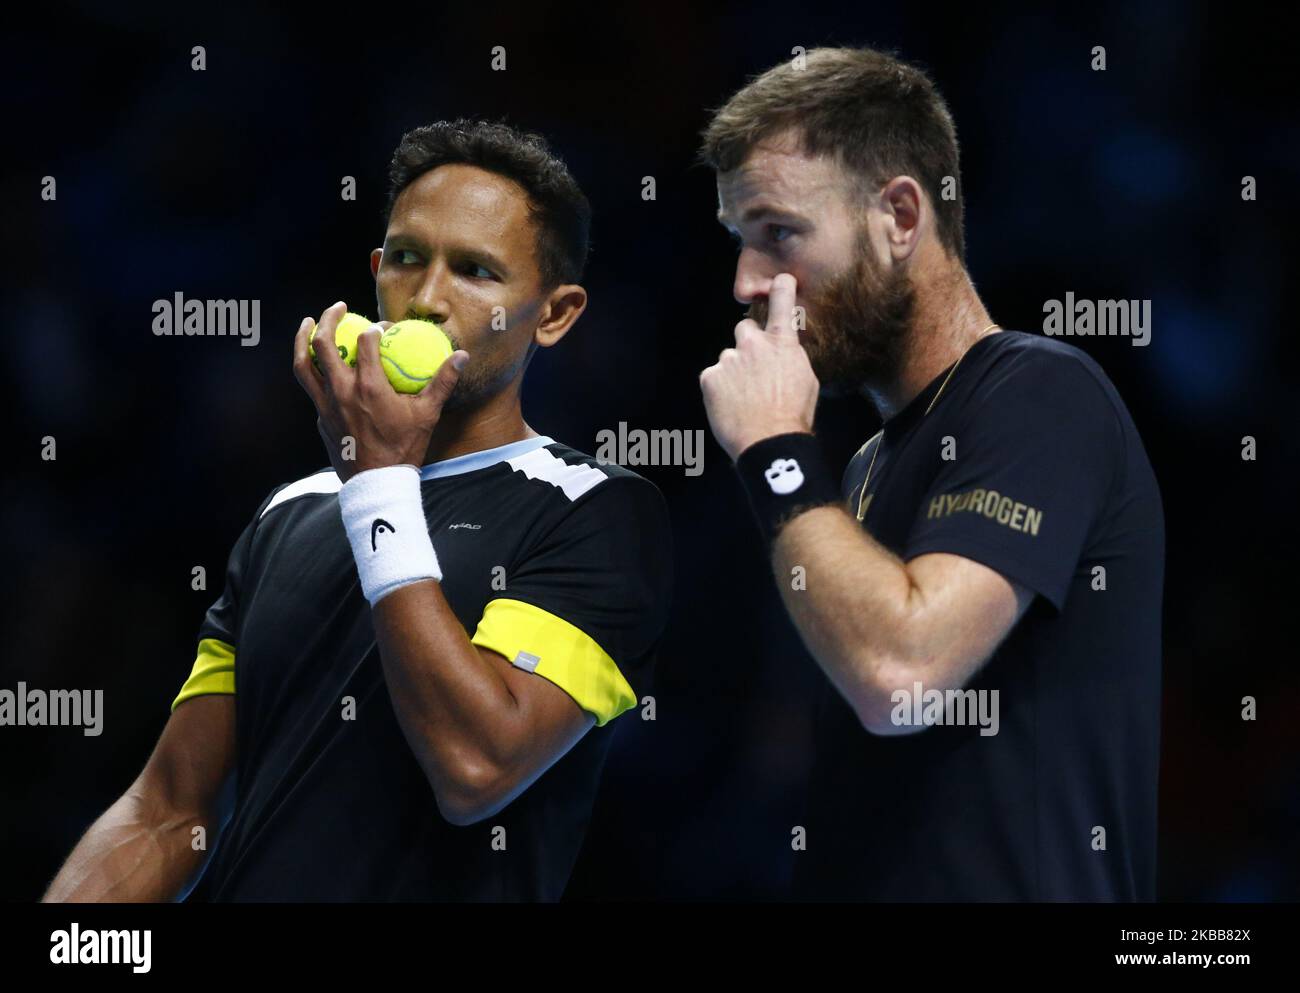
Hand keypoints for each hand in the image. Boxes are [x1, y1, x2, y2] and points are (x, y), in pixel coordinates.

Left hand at [292, 301, 468, 482]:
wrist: (377, 483)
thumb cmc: (404, 448)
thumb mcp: (427, 414)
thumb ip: (443, 382)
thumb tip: (462, 356)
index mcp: (368, 386)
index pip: (365, 341)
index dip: (375, 327)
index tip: (384, 327)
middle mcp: (341, 391)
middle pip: (323, 343)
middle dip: (328, 318)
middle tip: (338, 307)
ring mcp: (325, 405)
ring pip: (303, 365)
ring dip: (302, 339)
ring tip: (307, 323)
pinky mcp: (320, 418)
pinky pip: (312, 389)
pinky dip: (313, 372)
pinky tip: (321, 368)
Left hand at [699, 273, 818, 461]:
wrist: (769, 440)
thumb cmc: (793, 414)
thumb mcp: (806, 380)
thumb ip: (790, 358)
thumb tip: (783, 353)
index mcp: (782, 343)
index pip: (782, 304)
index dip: (780, 289)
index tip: (780, 280)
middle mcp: (753, 344)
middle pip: (744, 329)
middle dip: (748, 344)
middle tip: (753, 370)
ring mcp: (729, 359)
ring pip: (728, 358)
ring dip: (734, 372)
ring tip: (743, 398)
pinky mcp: (710, 377)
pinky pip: (714, 377)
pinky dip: (719, 390)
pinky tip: (730, 406)